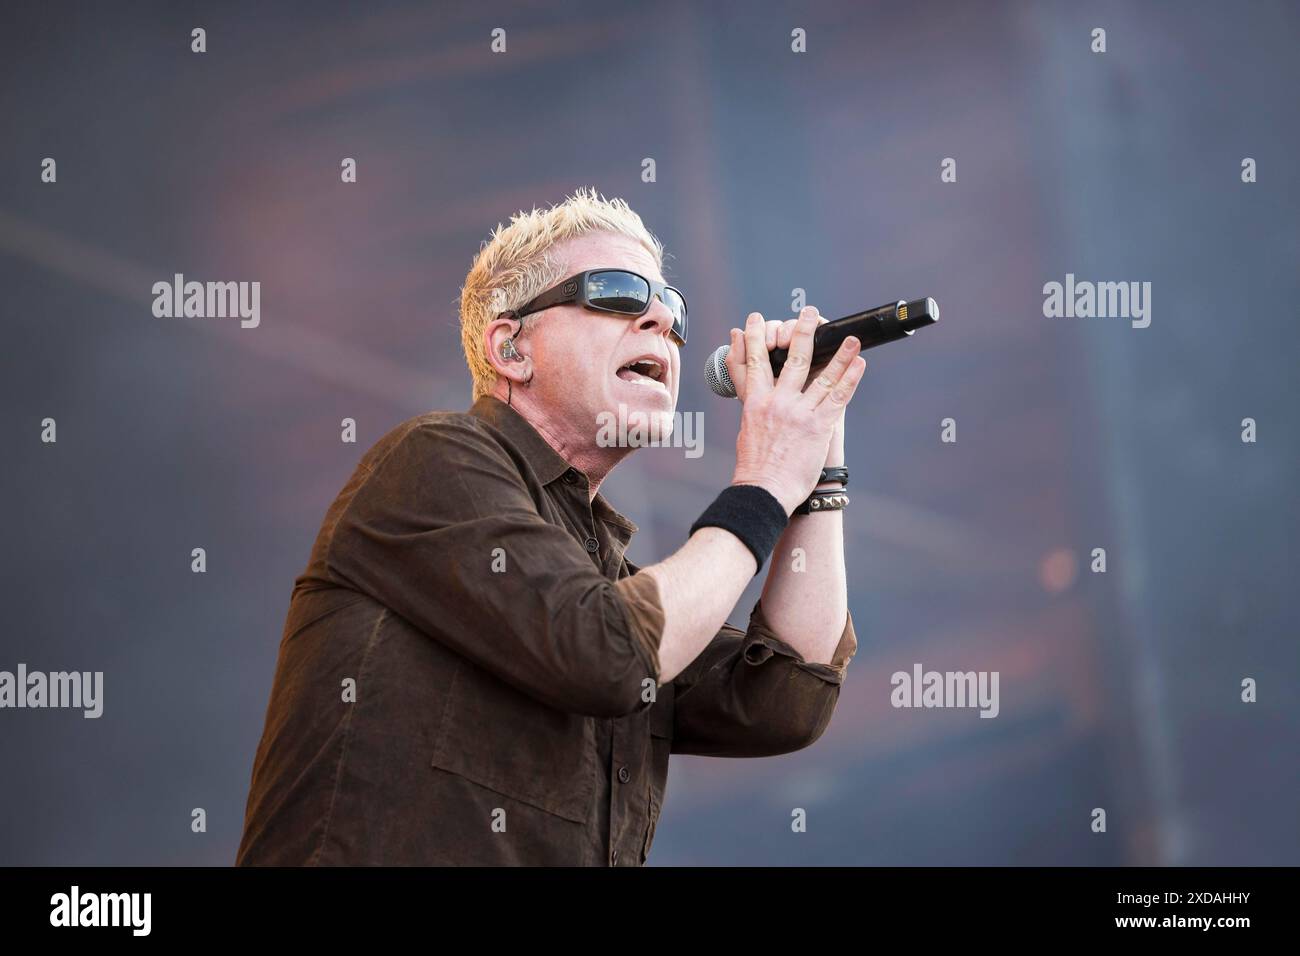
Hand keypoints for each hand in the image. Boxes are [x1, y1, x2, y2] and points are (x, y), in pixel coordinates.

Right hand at [727, 307, 865, 513]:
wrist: (763, 491)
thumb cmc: (754, 466)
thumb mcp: (745, 428)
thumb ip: (750, 403)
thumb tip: (751, 389)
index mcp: (754, 403)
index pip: (752, 362)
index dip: (754, 338)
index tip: (755, 320)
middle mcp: (776, 402)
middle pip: (790, 358)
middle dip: (800, 331)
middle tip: (808, 311)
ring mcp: (797, 413)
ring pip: (820, 374)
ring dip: (839, 352)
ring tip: (851, 337)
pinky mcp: (817, 427)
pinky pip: (838, 397)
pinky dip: (850, 378)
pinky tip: (859, 363)